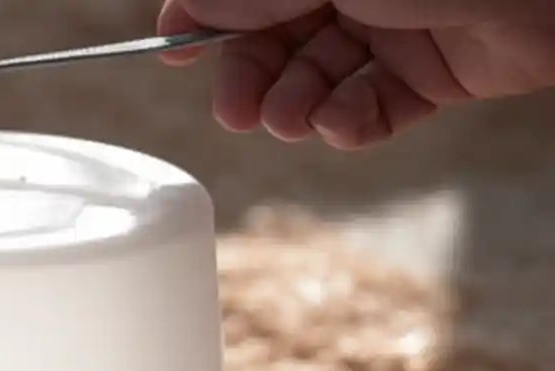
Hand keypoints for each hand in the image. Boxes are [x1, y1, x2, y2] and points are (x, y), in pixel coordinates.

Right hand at [158, 0, 554, 148]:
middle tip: (234, 113)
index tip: (173, 52)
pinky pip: (373, 108)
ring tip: (291, 120)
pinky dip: (350, 124)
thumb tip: (193, 7)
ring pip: (320, 81)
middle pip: (277, 41)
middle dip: (252, 79)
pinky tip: (341, 126)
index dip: (207, 21)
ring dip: (297, 107)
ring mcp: (394, 31)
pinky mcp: (432, 76)